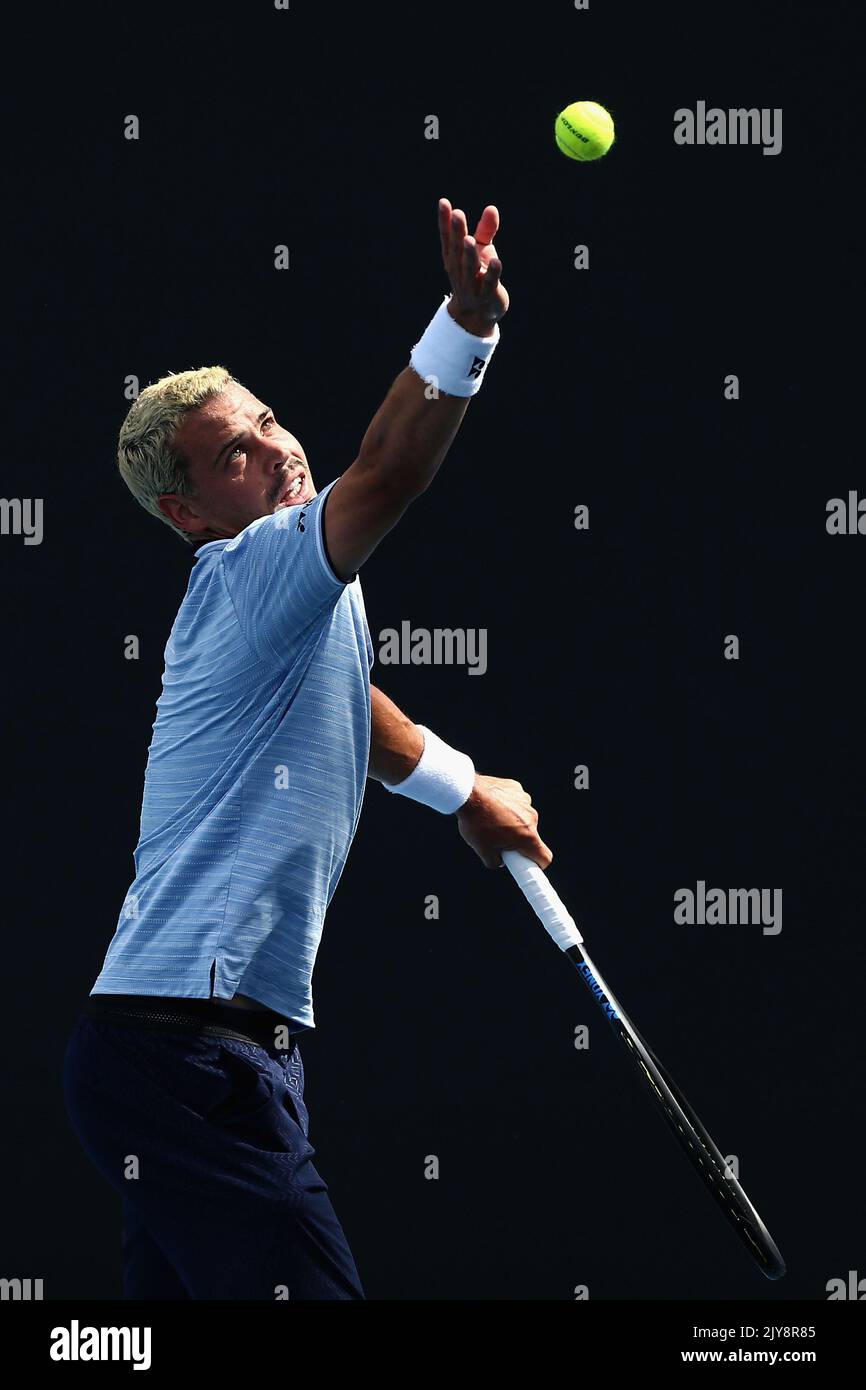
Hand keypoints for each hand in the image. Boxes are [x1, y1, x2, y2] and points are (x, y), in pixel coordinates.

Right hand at [438, 197, 508, 333]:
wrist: (479, 314)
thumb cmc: (478, 276)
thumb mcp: (482, 251)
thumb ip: (485, 230)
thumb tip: (491, 208)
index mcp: (453, 258)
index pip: (448, 238)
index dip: (445, 221)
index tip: (444, 202)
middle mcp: (458, 271)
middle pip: (457, 250)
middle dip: (456, 233)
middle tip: (457, 214)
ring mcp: (471, 284)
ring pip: (469, 268)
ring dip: (469, 254)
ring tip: (469, 239)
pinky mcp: (486, 295)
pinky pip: (489, 283)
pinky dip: (491, 274)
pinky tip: (495, 262)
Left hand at [456, 773, 552, 869]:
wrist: (466, 792)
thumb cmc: (475, 822)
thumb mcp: (482, 850)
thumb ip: (495, 862)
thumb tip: (500, 861)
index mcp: (527, 836)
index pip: (545, 857)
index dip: (537, 865)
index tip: (527, 864)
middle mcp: (532, 818)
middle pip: (531, 836)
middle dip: (518, 841)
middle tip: (498, 840)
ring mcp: (525, 801)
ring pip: (523, 818)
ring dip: (512, 823)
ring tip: (490, 820)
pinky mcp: (516, 788)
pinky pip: (516, 803)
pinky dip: (507, 806)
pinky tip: (491, 805)